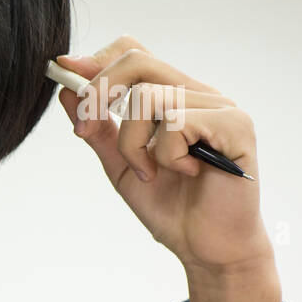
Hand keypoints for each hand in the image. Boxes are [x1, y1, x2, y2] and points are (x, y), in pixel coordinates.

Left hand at [54, 36, 273, 275]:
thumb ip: (98, 128)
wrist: (206, 247)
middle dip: (98, 93)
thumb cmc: (171, 207)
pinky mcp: (236, 125)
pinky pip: (177, 123)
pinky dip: (165, 155)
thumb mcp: (121, 164)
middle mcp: (198, 95)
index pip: (134, 53)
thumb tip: (67, 90)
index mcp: (174, 98)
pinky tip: (185, 175)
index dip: (97, 59)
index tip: (65, 72)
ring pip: (149, 97)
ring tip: (149, 173)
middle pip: (137, 61)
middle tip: (85, 130)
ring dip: (133, 143)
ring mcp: (220, 107)